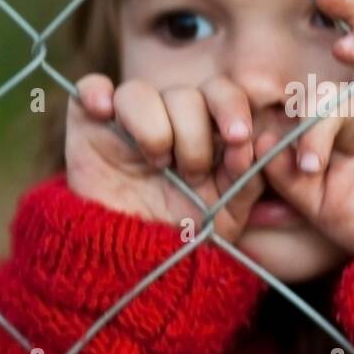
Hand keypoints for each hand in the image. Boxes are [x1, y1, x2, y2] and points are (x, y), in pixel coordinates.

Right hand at [66, 73, 263, 244]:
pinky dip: (95, 93)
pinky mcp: (89, 125)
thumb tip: (265, 141)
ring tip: (157, 164)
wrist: (132, 265)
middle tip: (193, 171)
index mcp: (205, 131)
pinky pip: (89, 88)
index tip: (238, 138)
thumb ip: (249, 179)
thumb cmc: (183, 237)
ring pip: (139, 92)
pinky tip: (103, 112)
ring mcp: (127, 120)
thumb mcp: (227, 216)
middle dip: (195, 133)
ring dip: (154, 128)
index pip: (222, 95)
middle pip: (186, 93)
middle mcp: (168, 118)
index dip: (231, 109)